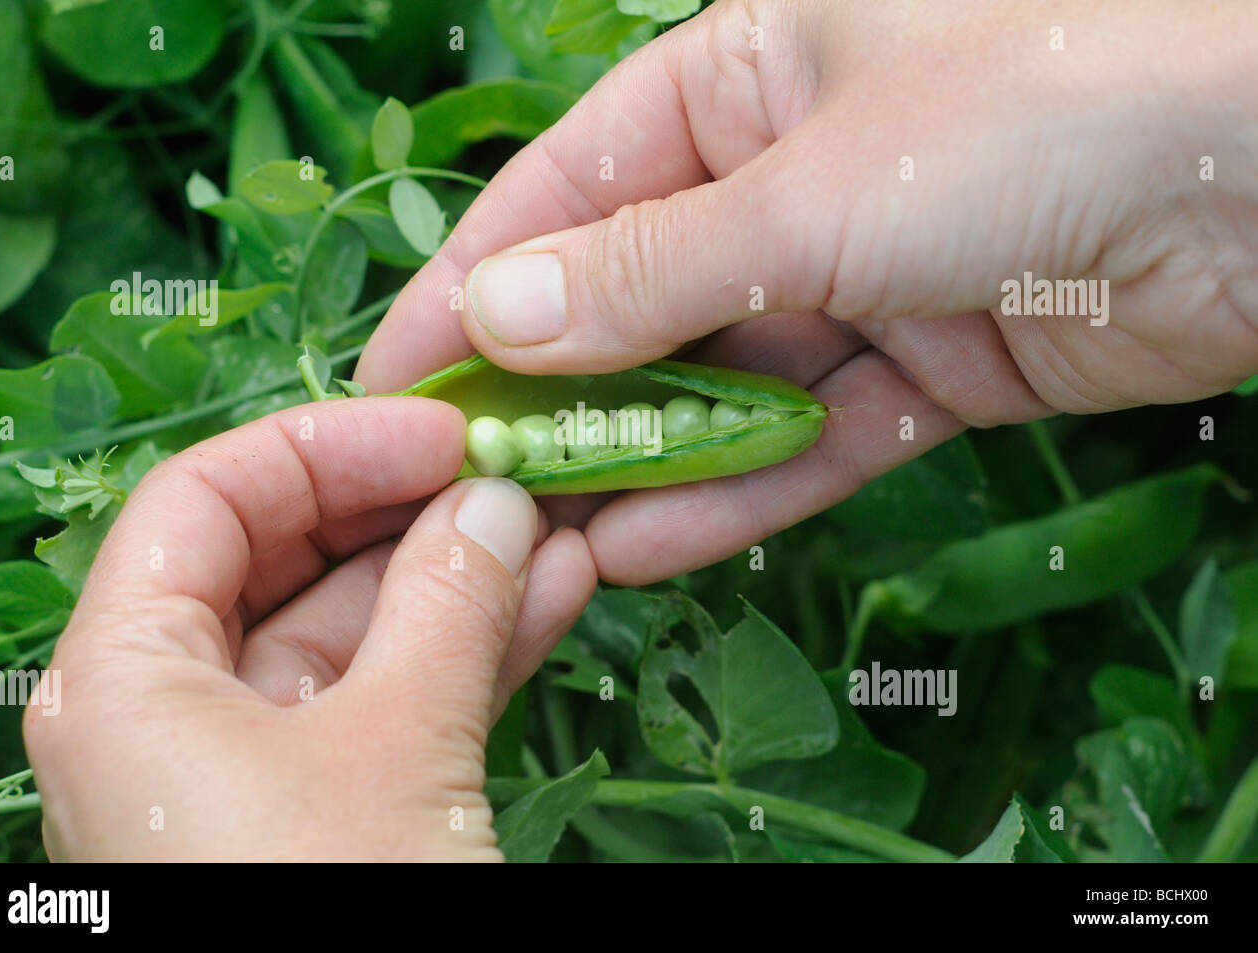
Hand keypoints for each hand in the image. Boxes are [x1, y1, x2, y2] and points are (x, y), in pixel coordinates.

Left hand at [22, 399, 595, 859]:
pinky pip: (393, 699)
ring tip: (556, 519)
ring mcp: (256, 765)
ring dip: (459, 573)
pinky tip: (551, 593)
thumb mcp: (395, 750)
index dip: (328, 445)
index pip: (209, 499)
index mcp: (127, 681)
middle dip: (408, 508)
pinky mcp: (328, 811)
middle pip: (287, 558)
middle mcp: (174, 713)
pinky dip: (468, 647)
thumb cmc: (325, 909)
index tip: (441, 428)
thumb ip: (446, 606)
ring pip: (357, 631)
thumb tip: (494, 501)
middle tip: (512, 468)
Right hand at [355, 0, 1257, 585]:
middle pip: (643, 297)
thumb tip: (502, 316)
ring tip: (544, 535)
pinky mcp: (931, 366)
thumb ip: (654, 268)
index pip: (578, 187)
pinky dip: (741, 489)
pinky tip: (651, 545)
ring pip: (723, 380)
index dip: (481, 282)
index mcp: (751, 73)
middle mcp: (796, 172)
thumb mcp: (813, 185)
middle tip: (466, 483)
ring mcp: (864, 275)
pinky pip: (812, 436)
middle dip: (560, 392)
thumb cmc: (1038, 103)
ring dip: (641, 459)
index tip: (402, 374)